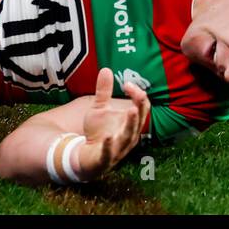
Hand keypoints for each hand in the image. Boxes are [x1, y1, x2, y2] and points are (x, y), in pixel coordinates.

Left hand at [72, 68, 151, 182]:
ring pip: (128, 136)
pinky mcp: (105, 159)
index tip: (126, 84)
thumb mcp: (99, 109)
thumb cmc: (98, 132)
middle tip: (138, 94)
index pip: (142, 107)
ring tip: (131, 111)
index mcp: (131, 123)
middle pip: (139, 120)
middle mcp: (129, 136)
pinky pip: (109, 153)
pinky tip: (107, 137)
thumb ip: (103, 91)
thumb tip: (106, 69)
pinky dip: (108, 146)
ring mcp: (119, 149)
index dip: (138, 95)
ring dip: (131, 124)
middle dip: (139, 107)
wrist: (86, 157)